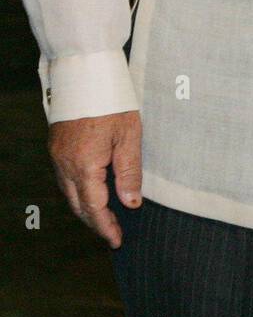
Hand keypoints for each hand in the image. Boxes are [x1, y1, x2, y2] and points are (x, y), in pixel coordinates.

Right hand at [48, 111, 141, 247]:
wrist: (85, 75)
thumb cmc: (112, 102)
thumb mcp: (129, 136)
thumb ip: (129, 172)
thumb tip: (131, 204)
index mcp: (85, 165)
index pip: (94, 207)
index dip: (106, 227)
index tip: (116, 240)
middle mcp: (65, 165)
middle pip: (79, 205)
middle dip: (95, 223)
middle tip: (113, 235)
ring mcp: (57, 157)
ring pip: (70, 194)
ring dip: (86, 209)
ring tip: (106, 218)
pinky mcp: (56, 148)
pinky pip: (66, 179)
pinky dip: (79, 192)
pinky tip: (92, 192)